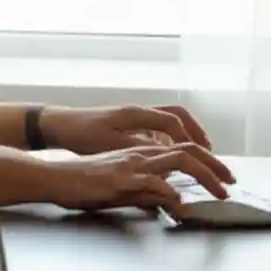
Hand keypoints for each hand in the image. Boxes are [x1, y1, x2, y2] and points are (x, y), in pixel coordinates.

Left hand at [40, 104, 220, 156]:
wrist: (60, 126)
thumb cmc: (82, 135)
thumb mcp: (111, 145)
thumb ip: (140, 150)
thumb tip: (167, 157)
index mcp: (136, 114)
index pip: (173, 122)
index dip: (190, 138)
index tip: (204, 154)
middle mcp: (139, 112)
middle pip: (177, 115)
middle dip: (197, 131)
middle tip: (211, 152)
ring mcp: (134, 117)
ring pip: (169, 121)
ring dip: (185, 135)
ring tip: (197, 154)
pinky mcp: (129, 125)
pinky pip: (158, 129)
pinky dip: (170, 140)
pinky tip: (171, 157)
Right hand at [42, 143, 232, 218]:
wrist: (57, 176)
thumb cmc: (86, 182)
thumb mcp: (123, 188)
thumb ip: (147, 192)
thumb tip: (171, 201)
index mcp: (142, 153)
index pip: (183, 150)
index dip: (207, 161)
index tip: (222, 177)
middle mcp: (142, 153)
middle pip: (189, 151)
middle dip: (215, 166)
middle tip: (231, 183)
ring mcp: (133, 164)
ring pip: (179, 160)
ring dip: (205, 176)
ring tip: (219, 193)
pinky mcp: (122, 178)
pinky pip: (153, 183)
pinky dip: (172, 193)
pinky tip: (182, 207)